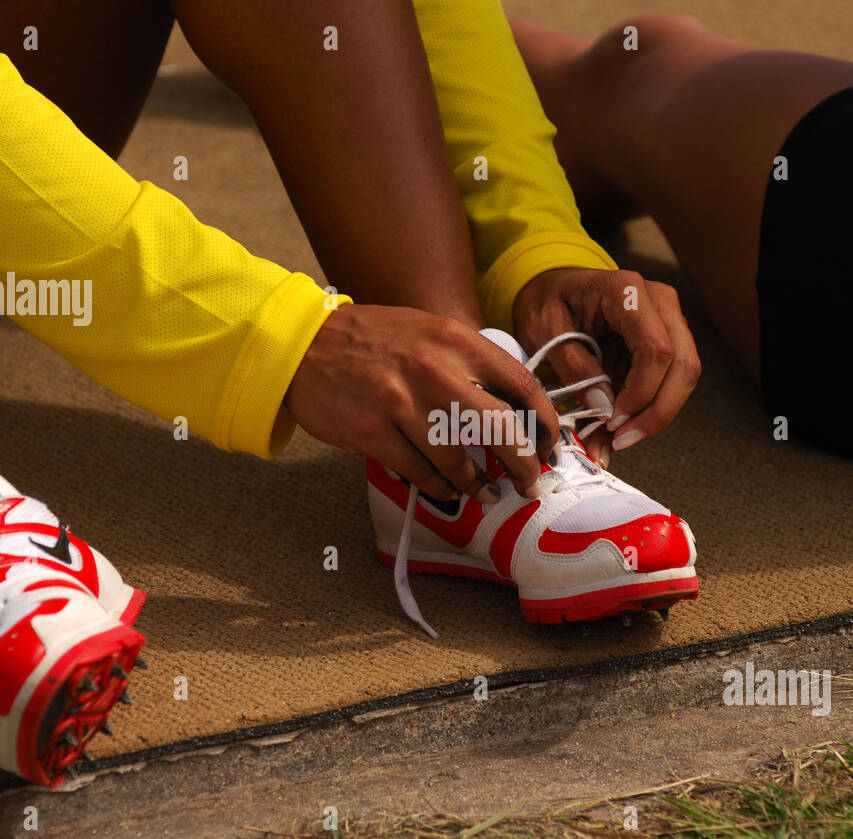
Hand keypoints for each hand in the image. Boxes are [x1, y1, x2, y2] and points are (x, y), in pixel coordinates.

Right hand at [285, 303, 558, 500]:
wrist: (303, 345)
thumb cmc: (374, 341)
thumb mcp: (429, 332)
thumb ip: (470, 362)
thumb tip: (515, 408)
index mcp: (455, 340)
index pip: (521, 384)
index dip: (544, 422)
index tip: (549, 445)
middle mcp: (434, 369)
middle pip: (500, 428)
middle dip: (523, 463)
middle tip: (529, 481)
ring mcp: (401, 402)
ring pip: (458, 459)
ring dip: (477, 483)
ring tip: (485, 491)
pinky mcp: (372, 432)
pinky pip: (420, 472)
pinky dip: (440, 488)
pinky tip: (448, 491)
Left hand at [512, 268, 700, 465]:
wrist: (552, 287)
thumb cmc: (548, 303)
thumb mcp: (546, 332)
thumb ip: (576, 368)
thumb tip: (605, 408)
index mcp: (628, 291)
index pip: (657, 349)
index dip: (641, 392)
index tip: (612, 421)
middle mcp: (660, 303)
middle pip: (684, 366)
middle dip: (657, 412)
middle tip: (621, 440)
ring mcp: (668, 321)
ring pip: (683, 378)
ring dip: (654, 415)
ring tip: (615, 440)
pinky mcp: (665, 342)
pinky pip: (668, 382)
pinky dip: (646, 410)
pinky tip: (619, 429)